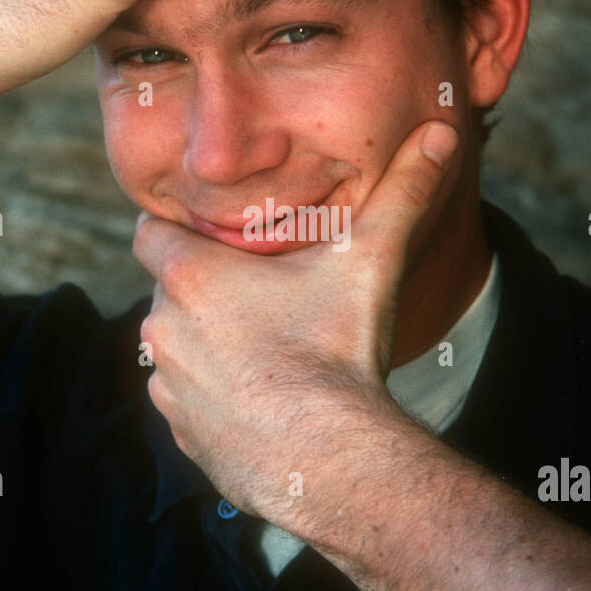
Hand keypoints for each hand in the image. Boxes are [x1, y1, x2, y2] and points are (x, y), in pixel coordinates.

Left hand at [132, 120, 457, 526]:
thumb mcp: (371, 259)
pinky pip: (190, 406)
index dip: (183, 231)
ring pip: (178, 351)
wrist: (335, 459)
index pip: (150, 233)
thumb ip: (402, 193)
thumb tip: (440, 131)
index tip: (221, 241)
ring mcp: (168, 390)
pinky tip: (264, 400)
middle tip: (267, 299)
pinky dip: (216, 400)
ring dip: (209, 347)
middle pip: (170, 293)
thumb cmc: (340, 350)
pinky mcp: (184, 438)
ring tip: (270, 353)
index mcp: (190, 277)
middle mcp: (161, 330)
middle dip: (208, 292)